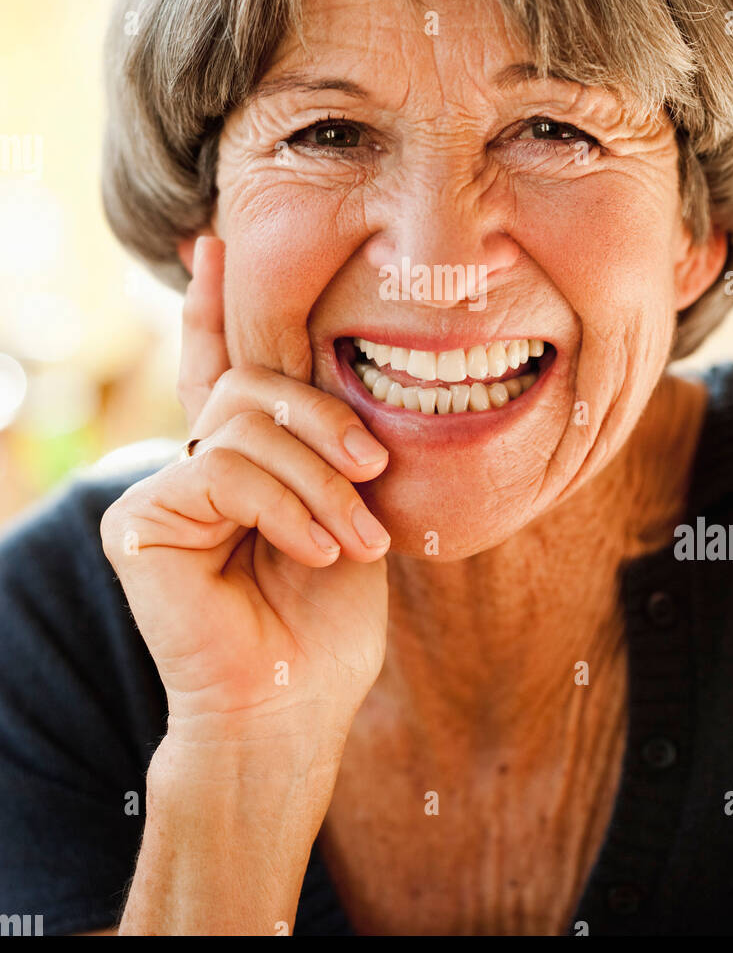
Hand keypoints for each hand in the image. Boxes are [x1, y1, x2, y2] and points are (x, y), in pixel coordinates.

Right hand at [100, 236, 390, 747]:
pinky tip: (312, 551)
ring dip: (317, 479)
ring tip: (356, 538)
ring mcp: (159, 494)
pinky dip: (281, 506)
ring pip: (242, 425)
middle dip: (323, 421)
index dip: (211, 308)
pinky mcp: (138, 524)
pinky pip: (222, 471)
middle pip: (250, 384)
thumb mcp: (343, 506)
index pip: (218, 371)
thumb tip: (315, 361)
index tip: (211, 245)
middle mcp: (191, 468)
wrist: (294, 707)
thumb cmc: (326, 618)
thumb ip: (316, 440)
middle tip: (374, 470)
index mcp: (238, 462)